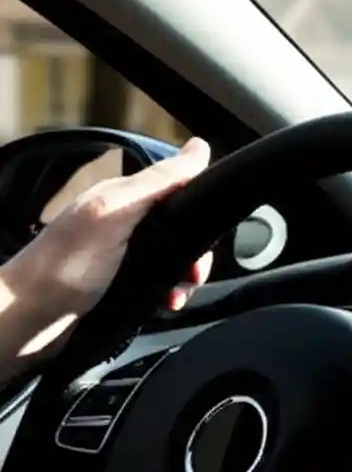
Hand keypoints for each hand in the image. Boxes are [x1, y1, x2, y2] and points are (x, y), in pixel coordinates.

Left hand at [0, 138, 212, 364]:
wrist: (26, 324)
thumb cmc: (63, 268)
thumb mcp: (113, 215)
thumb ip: (157, 183)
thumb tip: (199, 148)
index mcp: (123, 198)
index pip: (180, 189)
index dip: (201, 210)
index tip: (205, 238)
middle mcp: (125, 223)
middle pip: (183, 229)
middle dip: (195, 254)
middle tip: (190, 276)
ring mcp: (123, 255)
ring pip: (176, 258)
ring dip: (185, 278)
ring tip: (176, 296)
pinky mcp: (122, 285)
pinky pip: (162, 283)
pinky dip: (171, 293)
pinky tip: (165, 303)